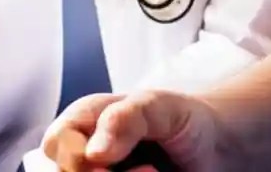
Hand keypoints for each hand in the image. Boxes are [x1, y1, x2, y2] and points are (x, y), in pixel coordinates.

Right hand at [42, 91, 230, 170]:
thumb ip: (126, 117)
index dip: (76, 157)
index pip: (56, 145)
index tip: (107, 158)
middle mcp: (83, 157)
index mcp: (82, 123)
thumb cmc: (181, 119)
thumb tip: (93, 152)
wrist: (214, 146)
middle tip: (147, 169)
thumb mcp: (159, 105)